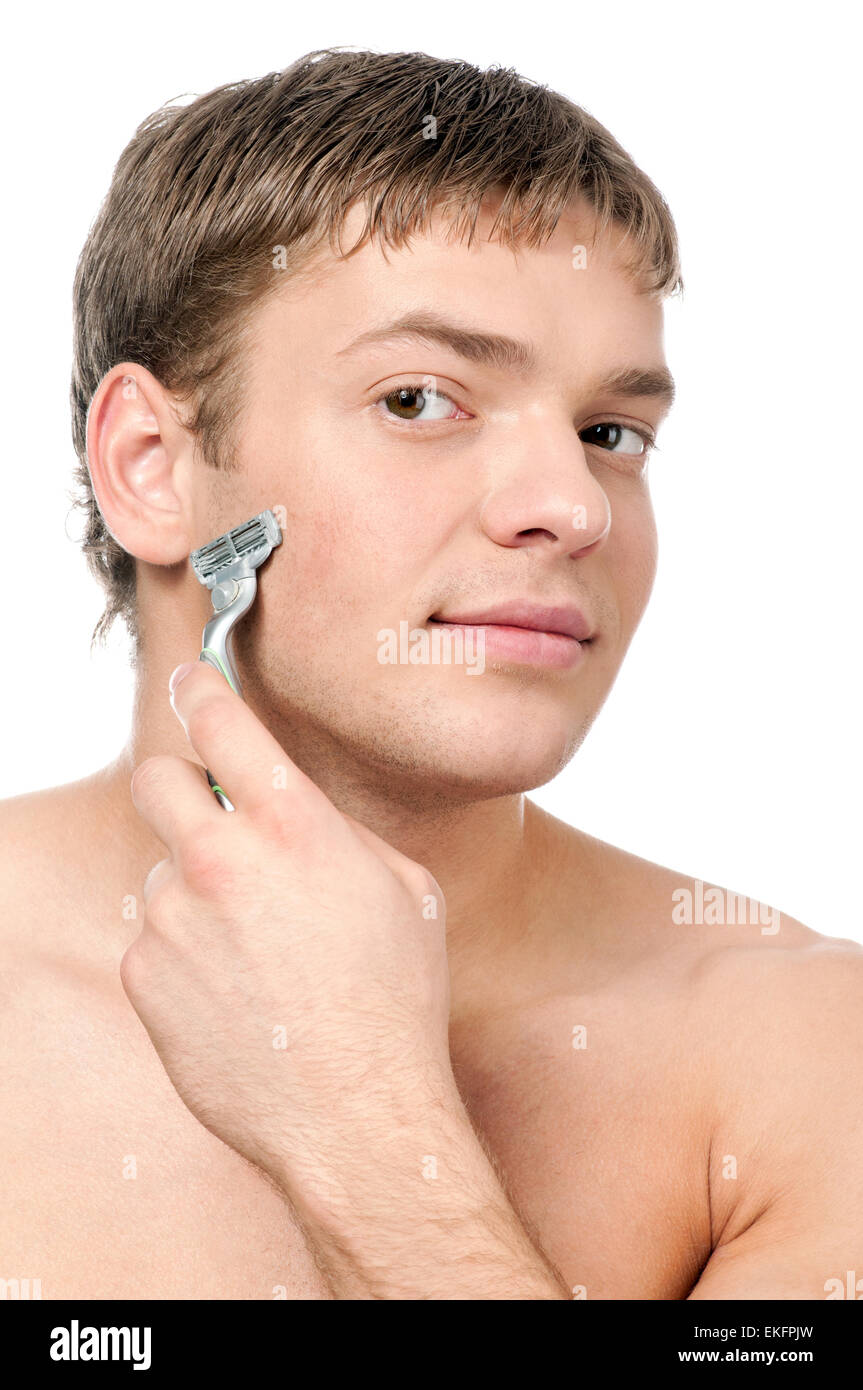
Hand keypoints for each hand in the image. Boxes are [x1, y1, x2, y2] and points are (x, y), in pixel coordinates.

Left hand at [122, 661, 452, 1202]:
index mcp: (294, 824)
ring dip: (197, 888)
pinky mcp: (145, 974)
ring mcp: (174, 918)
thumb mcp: (401, 887)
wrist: (355, 1112)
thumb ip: (335, 829)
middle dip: (178, 780)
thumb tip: (291, 806)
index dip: (201, 689)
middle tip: (207, 811)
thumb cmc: (395, 999)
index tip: (192, 680)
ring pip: (162, 868)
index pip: (222, 722)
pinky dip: (186, 951)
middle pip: (156, 776)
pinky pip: (156, 937)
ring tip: (256, 949)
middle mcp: (222, 859)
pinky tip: (237, 990)